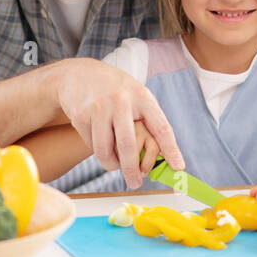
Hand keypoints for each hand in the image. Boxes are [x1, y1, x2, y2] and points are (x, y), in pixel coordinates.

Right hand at [54, 59, 184, 189]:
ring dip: (111, 164)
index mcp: (141, 96)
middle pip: (128, 145)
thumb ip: (148, 119)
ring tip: (115, 165)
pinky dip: (98, 151)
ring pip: (105, 150)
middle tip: (135, 183)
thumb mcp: (135, 94)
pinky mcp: (80, 116)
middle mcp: (120, 100)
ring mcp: (98, 107)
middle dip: (132, 169)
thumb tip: (162, 155)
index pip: (161, 127)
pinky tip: (100, 143)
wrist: (78, 73)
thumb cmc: (114, 89)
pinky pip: (91, 145)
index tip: (178, 167)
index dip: (171, 149)